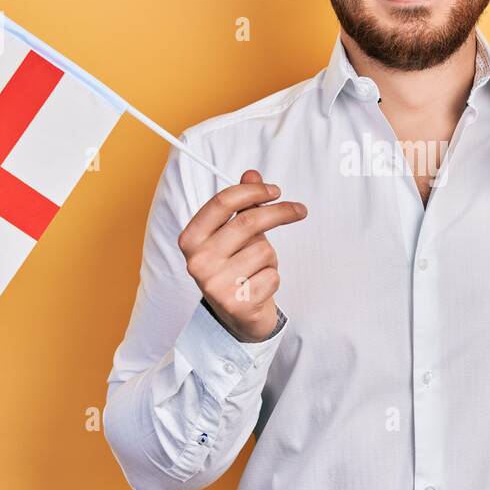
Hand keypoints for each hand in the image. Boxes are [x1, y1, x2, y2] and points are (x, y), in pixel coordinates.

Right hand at [177, 169, 307, 341]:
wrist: (235, 315)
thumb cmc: (234, 267)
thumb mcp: (233, 234)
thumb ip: (242, 205)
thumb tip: (252, 174)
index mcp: (191, 238)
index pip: (223, 202)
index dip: (254, 192)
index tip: (275, 191)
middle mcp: (198, 261)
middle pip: (248, 222)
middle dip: (280, 212)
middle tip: (298, 210)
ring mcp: (215, 284)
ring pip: (264, 250)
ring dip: (270, 257)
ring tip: (257, 268)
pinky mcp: (236, 304)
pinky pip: (272, 275)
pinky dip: (273, 278)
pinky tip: (258, 286)